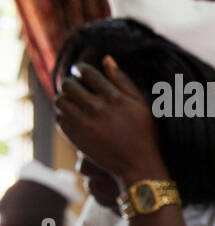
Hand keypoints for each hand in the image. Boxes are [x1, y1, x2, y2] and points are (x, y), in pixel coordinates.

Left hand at [53, 57, 166, 183]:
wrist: (138, 166)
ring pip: (60, 100)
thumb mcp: (141, 105)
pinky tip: (75, 117)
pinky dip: (64, 115)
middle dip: (70, 82)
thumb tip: (106, 58)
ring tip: (73, 102)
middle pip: (69, 85)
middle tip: (75, 87)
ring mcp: (84, 124)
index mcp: (114, 98)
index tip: (81, 72)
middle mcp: (98, 109)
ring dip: (65, 98)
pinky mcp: (76, 137)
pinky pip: (60, 118)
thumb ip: (123, 81)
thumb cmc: (144, 134)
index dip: (81, 69)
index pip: (87, 73)